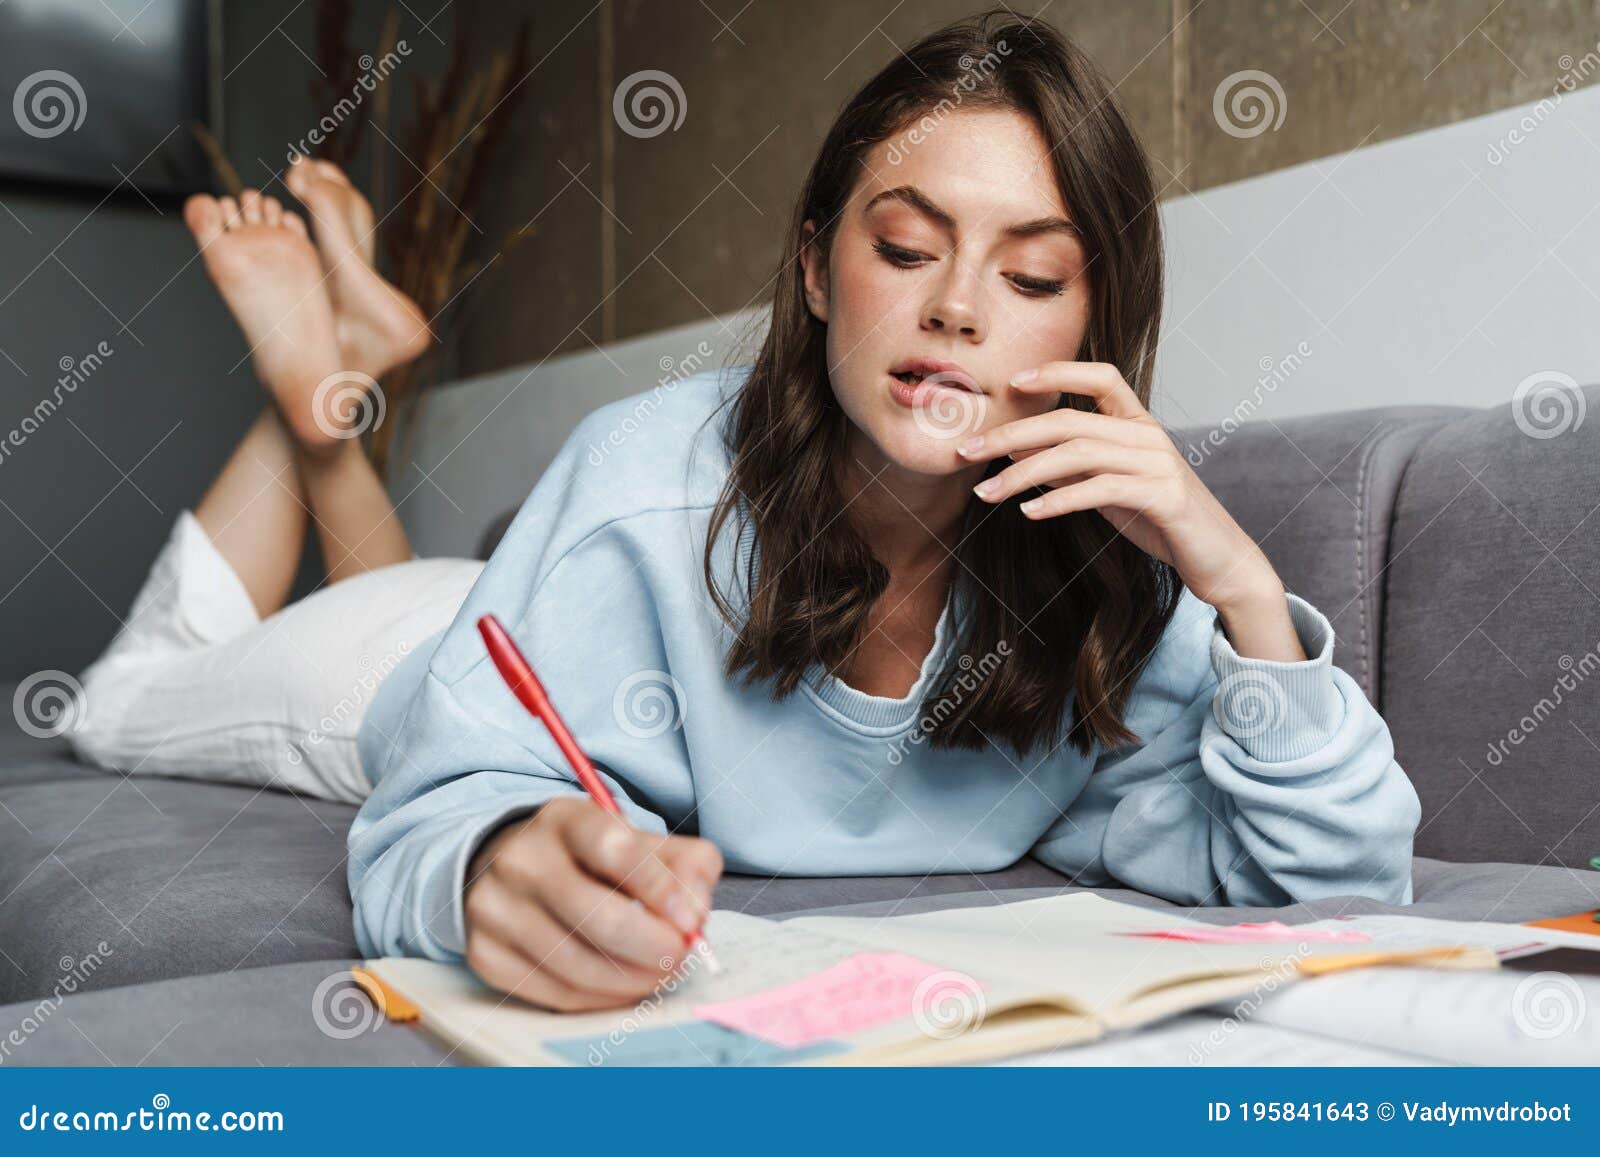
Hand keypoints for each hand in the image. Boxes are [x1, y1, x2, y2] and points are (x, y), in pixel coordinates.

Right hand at [463, 796, 723, 1011]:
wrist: (508, 864)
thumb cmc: (588, 856)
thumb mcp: (635, 840)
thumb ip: (682, 864)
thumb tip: (696, 910)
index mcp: (564, 820)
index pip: (613, 849)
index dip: (658, 888)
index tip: (692, 920)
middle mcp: (521, 861)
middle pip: (597, 917)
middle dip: (653, 946)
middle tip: (682, 956)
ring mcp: (496, 910)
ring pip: (578, 965)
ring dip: (633, 980)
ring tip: (661, 973)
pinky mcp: (486, 955)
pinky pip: (556, 994)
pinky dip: (602, 998)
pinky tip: (623, 986)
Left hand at [960, 361, 1294, 645]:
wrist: (1218, 558)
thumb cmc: (1160, 519)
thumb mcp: (1108, 488)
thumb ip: (1070, 467)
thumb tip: (1016, 453)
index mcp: (1138, 425)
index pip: (1102, 377)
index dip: (1059, 372)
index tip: (1013, 382)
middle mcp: (1149, 436)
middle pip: (1071, 421)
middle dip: (1012, 434)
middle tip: (968, 451)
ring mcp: (1158, 464)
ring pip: (1078, 454)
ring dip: (1023, 473)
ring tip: (985, 493)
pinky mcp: (1164, 496)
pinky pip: (1101, 489)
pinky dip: (1059, 499)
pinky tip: (1029, 511)